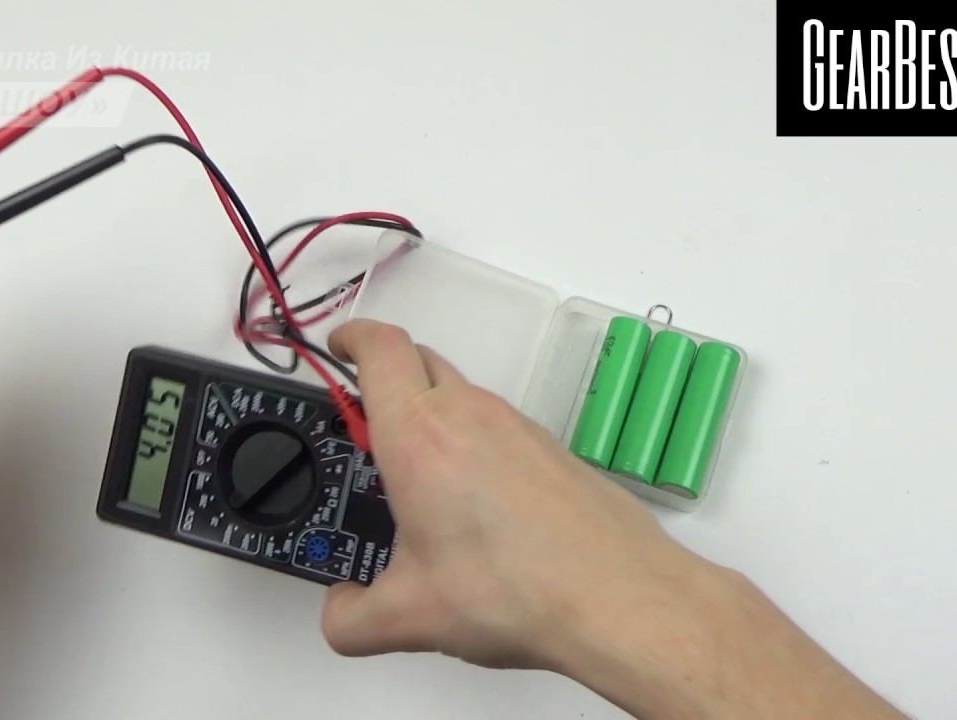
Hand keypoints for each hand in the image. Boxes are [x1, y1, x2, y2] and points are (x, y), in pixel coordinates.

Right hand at [320, 320, 902, 718]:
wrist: (617, 596)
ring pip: (461, 393)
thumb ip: (352, 618)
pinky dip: (473, 442)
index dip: (352, 337)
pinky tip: (474, 502)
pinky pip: (498, 425)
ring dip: (432, 413)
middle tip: (366, 419)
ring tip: (418, 476)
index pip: (379, 349)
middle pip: (418, 359)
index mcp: (419, 435)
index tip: (339, 347)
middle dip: (385, 375)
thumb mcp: (409, 616)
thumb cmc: (517, 590)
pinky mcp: (552, 448)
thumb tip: (341, 614)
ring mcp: (517, 426)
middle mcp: (469, 414)